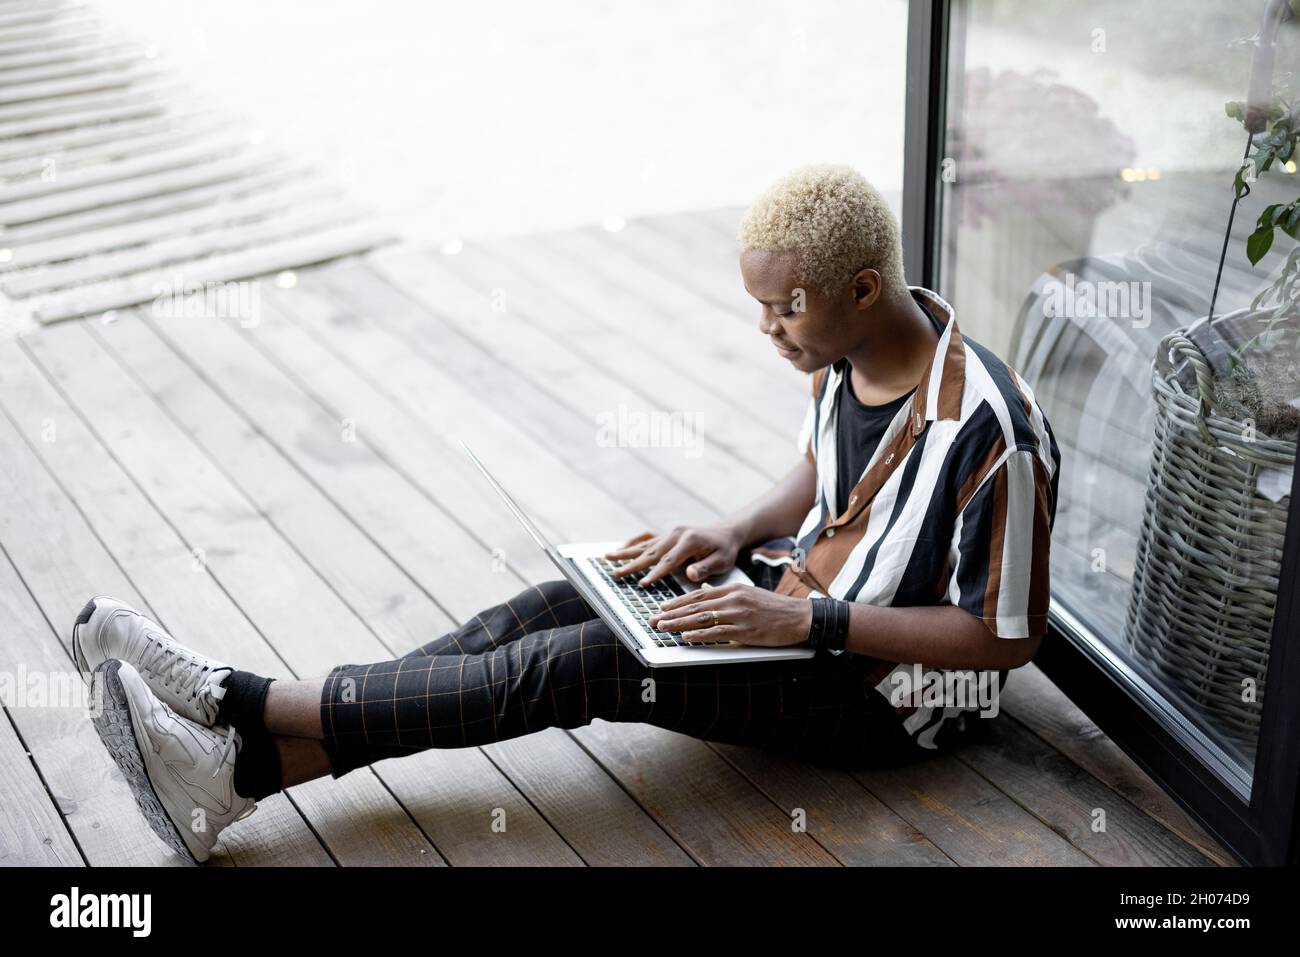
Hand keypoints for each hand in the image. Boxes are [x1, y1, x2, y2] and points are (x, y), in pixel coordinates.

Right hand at [604, 525, 743, 585]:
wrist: (727, 532)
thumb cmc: (725, 549)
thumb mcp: (722, 560)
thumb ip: (705, 567)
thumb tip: (690, 574)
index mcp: (689, 541)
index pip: (669, 560)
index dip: (656, 573)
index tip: (644, 583)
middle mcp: (676, 534)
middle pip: (651, 552)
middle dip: (632, 564)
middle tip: (615, 573)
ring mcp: (670, 533)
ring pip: (645, 545)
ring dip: (626, 552)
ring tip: (607, 557)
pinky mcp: (667, 535)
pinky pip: (647, 540)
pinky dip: (633, 543)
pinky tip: (621, 548)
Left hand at [648, 583, 812, 646]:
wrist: (800, 616)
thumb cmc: (775, 608)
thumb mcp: (749, 595)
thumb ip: (727, 595)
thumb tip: (707, 594)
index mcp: (733, 589)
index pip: (699, 594)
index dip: (678, 601)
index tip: (663, 607)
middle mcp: (733, 599)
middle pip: (695, 606)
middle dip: (671, 613)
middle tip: (654, 619)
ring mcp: (739, 614)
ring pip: (702, 618)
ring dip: (679, 623)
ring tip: (662, 628)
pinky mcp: (746, 630)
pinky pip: (718, 633)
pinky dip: (700, 635)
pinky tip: (686, 637)